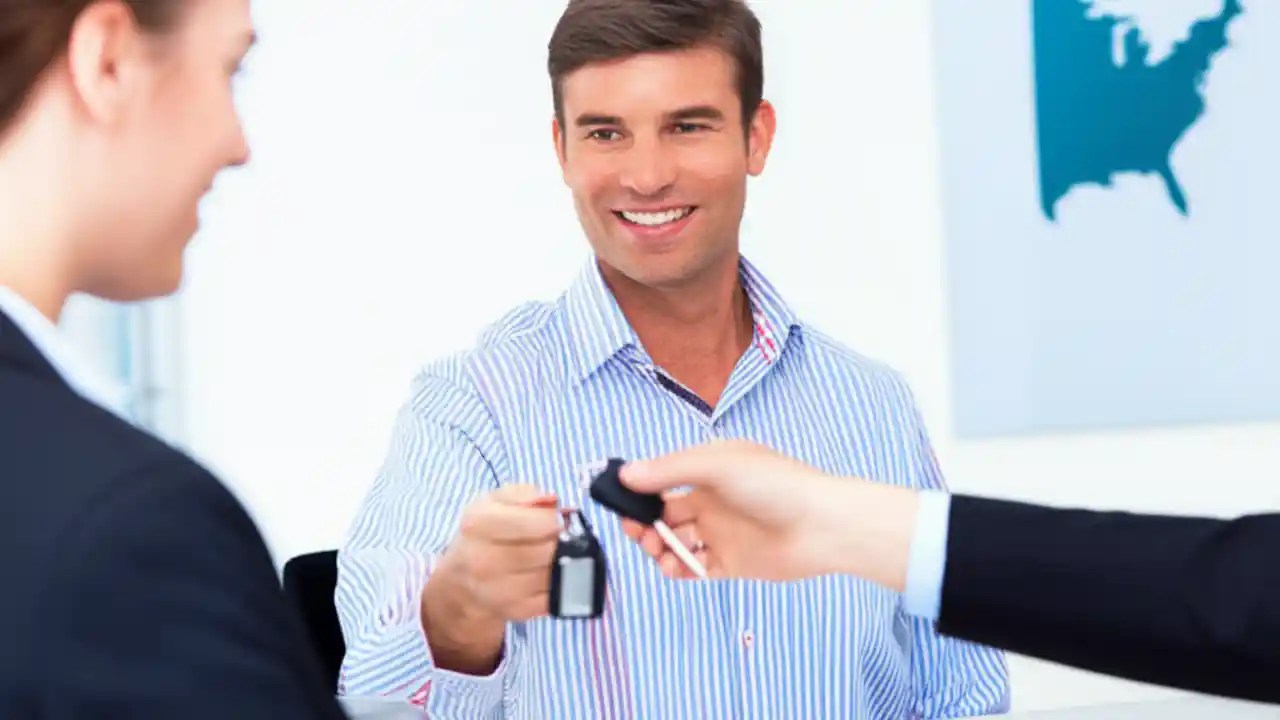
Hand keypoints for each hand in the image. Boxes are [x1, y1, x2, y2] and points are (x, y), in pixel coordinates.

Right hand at [435, 484, 563, 621]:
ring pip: (553, 574)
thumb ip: (524, 494)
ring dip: (562, 562)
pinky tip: (550, 573)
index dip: (551, 519)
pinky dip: (560, 583)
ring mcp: (498, 591)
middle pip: (545, 550)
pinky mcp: (516, 611)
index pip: (530, 522)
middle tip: (559, 536)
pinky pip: (554, 596)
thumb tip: (551, 500)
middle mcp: (483, 561)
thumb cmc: (483, 534)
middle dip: (560, 541)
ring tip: (554, 553)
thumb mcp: (495, 503)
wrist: (461, 581)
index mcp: (477, 525)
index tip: (556, 519)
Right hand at [619, 440, 919, 589]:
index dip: (639, 491)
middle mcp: (712, 501)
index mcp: (708, 471)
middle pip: (664, 514)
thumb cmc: (777, 485)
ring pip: (676, 543)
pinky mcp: (732, 562)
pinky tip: (674, 568)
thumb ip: (669, 471)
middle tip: (637, 531)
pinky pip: (696, 568)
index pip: (662, 479)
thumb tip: (626, 474)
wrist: (822, 526)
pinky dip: (680, 570)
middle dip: (644, 523)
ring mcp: (722, 532)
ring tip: (658, 552)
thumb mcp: (717, 466)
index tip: (620, 502)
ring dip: (659, 548)